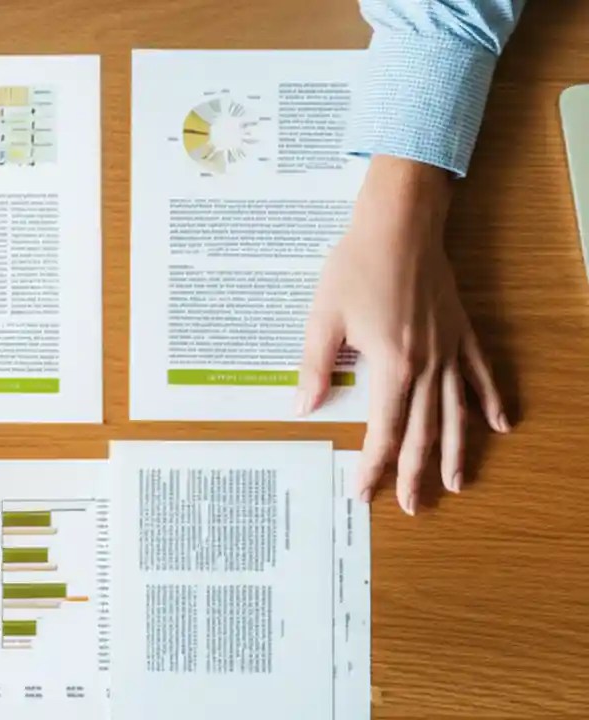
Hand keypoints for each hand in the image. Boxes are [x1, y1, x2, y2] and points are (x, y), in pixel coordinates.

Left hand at [297, 156, 509, 514]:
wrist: (399, 224)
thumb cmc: (355, 266)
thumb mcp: (323, 318)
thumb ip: (314, 367)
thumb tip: (303, 408)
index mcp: (391, 365)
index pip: (383, 429)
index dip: (374, 464)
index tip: (363, 491)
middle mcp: (427, 364)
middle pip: (422, 430)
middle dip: (415, 472)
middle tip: (411, 506)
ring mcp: (449, 348)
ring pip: (455, 411)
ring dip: (455, 451)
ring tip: (455, 484)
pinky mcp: (461, 330)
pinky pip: (480, 373)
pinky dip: (490, 400)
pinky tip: (498, 425)